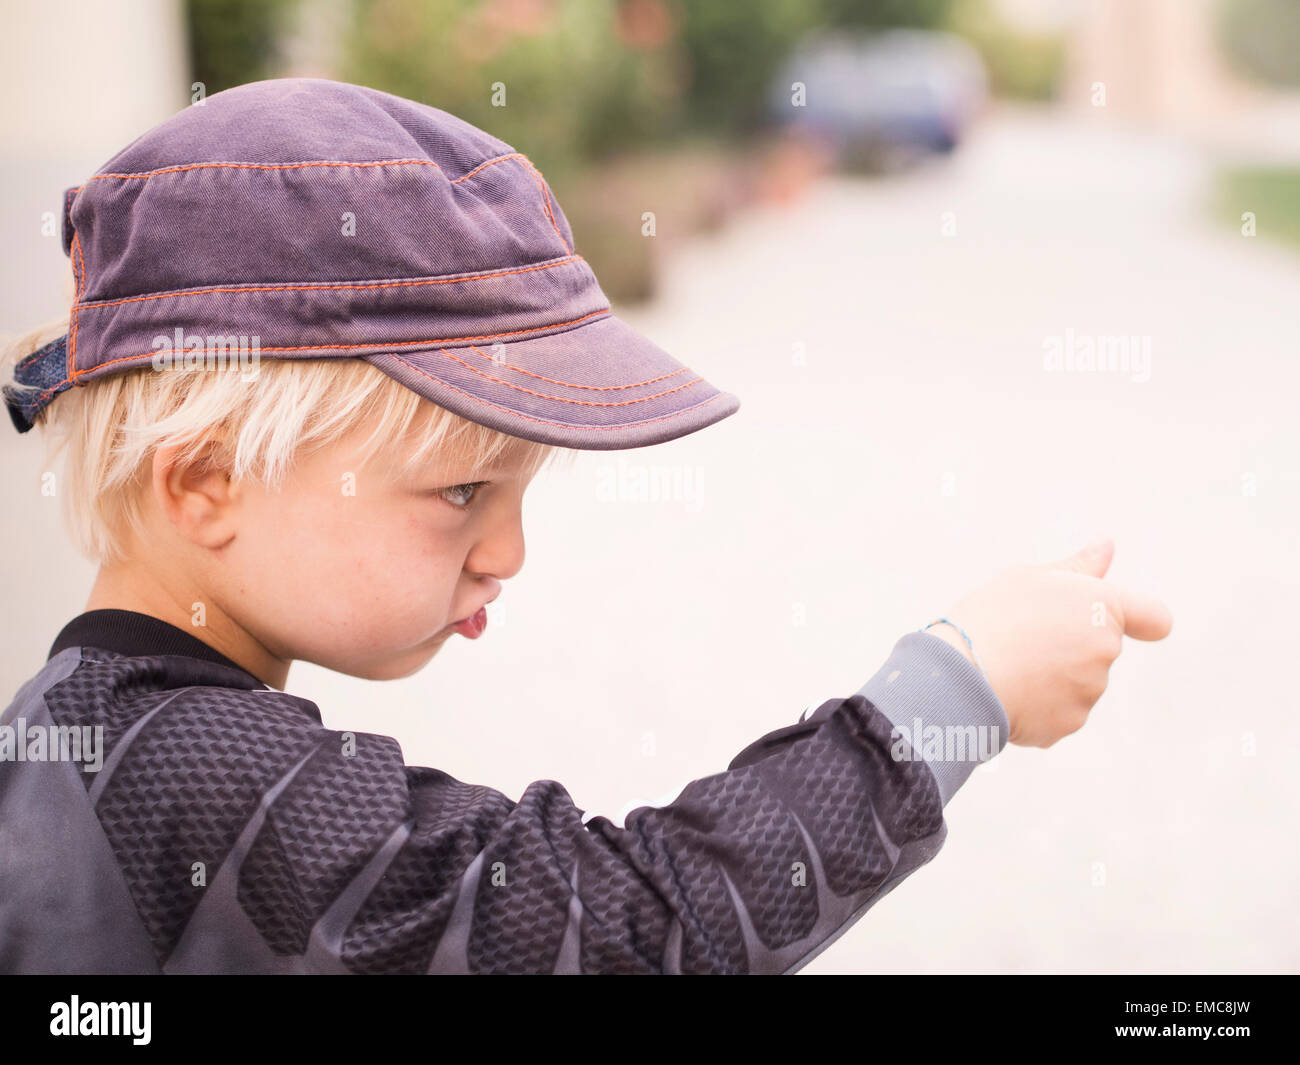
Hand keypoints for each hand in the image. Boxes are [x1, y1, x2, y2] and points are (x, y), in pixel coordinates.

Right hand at [928, 540, 1172, 747]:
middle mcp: (1106, 650)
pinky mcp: (1069, 724)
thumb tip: (1108, 546)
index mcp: (1103, 607)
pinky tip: (1006, 691)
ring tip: (1007, 666)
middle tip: (1021, 640)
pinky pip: (1056, 712)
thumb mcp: (1030, 578)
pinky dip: (1035, 705)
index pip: (1154, 618)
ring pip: (1075, 683)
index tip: (1134, 625)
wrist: (961, 673)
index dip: (1144, 622)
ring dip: (1049, 677)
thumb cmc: (992, 616)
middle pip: (1097, 650)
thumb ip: (1079, 568)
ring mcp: (1090, 692)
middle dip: (1068, 647)